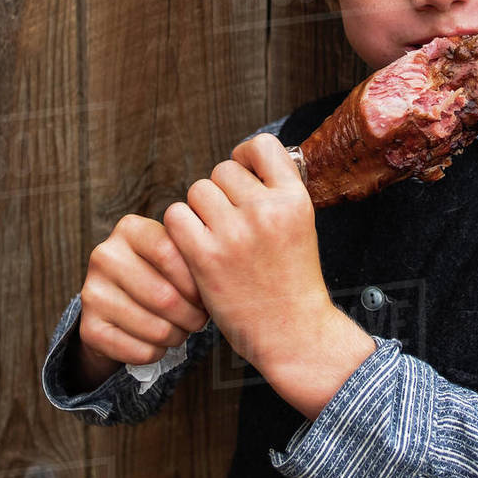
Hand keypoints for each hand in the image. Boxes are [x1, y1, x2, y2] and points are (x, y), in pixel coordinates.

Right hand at [74, 214, 208, 389]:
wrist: (119, 305)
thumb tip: (220, 272)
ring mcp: (91, 293)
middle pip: (164, 296)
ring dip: (178, 336)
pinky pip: (139, 351)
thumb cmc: (162, 275)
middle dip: (192, 315)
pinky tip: (159, 343)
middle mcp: (104, 256)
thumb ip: (192, 253)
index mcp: (129, 229)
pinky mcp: (88, 328)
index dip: (195, 280)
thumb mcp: (174, 253)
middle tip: (200, 319)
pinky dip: (158, 353)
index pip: (169, 252)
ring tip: (182, 329)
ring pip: (155, 328)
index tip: (208, 292)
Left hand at [164, 133, 334, 373]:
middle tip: (229, 220)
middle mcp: (266, 210)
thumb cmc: (293, 279)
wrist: (292, 330)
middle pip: (222, 171)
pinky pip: (176, 217)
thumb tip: (244, 161)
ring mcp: (235, 233)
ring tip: (214, 235)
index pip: (262, 147)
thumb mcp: (301, 224)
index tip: (243, 173)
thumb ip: (277, 192)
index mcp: (294, 199)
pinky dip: (181, 229)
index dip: (246, 156)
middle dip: (221, 191)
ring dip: (199, 210)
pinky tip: (196, 245)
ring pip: (197, 191)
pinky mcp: (207, 256)